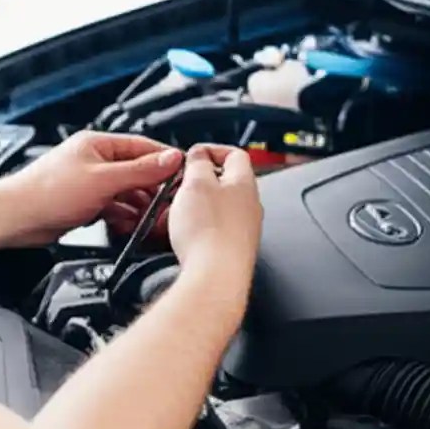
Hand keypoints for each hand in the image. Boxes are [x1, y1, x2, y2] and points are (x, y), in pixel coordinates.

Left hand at [0, 132, 183, 247]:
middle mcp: (95, 161)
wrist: (17, 218)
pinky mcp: (84, 203)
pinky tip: (130, 226)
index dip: (165, 161)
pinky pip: (113, 208)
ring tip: (151, 219)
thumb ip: (140, 171)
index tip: (183, 175)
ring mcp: (90, 183)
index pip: (143, 148)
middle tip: (169, 204)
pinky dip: (123, 217)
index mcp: (98, 145)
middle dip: (153, 189)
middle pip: (136, 172)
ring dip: (139, 206)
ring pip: (126, 193)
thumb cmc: (47, 192)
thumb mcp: (103, 180)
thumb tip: (170, 159)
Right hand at [167, 145, 262, 281]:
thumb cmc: (210, 233)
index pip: (234, 154)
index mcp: (245, 183)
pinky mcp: (234, 250)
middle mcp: (250, 206)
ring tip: (178, 213)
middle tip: (181, 186)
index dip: (211, 151)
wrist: (216, 278)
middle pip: (225, 182)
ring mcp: (245, 229)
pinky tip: (187, 236)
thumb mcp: (195, 183)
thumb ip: (198, 162)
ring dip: (197, 206)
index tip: (193, 157)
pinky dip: (199, 228)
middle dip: (199, 182)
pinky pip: (216, 230)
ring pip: (219, 208)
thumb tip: (200, 154)